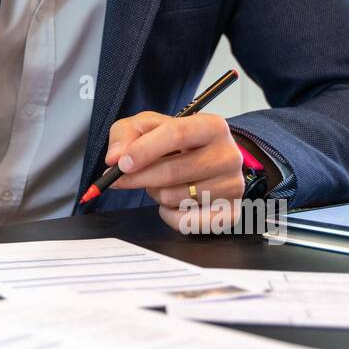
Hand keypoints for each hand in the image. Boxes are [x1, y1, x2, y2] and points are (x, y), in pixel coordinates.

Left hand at [104, 111, 244, 233]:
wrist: (209, 159)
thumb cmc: (179, 142)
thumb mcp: (150, 126)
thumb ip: (127, 133)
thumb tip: (115, 158)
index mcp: (212, 126)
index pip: (176, 134)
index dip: (144, 150)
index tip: (121, 164)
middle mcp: (228, 155)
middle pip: (172, 171)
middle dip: (138, 177)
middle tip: (122, 178)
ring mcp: (232, 186)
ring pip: (174, 197)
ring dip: (155, 193)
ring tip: (160, 183)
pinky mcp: (229, 213)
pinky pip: (185, 222)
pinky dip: (168, 214)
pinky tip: (173, 201)